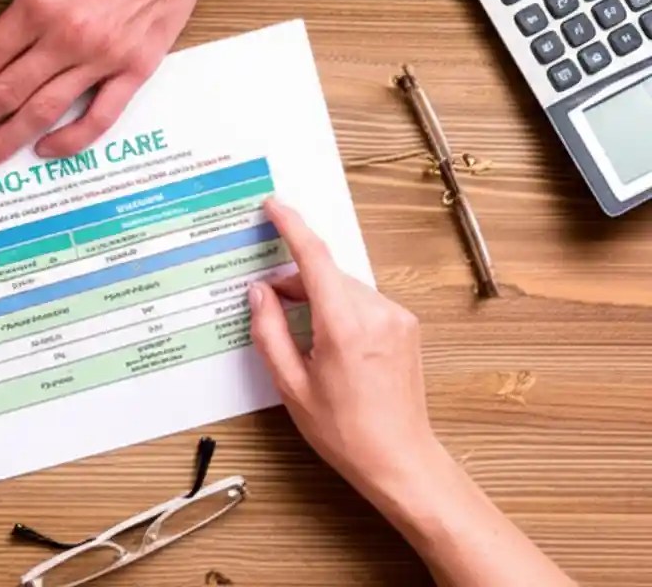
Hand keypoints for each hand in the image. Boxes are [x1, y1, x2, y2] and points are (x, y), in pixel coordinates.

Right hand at [247, 200, 440, 497]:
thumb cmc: (345, 431)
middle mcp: (377, 314)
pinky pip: (363, 301)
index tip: (273, 206)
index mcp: (344, 326)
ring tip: (301, 334)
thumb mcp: (290, 385)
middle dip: (295, 281)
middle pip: (327, 274)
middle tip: (269, 303)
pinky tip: (328, 340)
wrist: (399, 459)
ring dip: (318, 296)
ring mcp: (397, 318)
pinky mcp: (406, 326)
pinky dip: (340, 308)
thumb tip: (259, 293)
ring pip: (344, 287)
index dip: (291, 226)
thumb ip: (269, 331)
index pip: (314, 259)